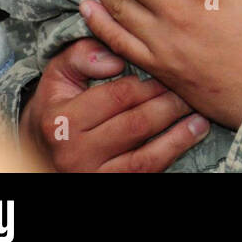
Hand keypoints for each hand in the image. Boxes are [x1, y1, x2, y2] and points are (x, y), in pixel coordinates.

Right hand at [20, 38, 207, 171]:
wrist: (41, 152)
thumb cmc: (58, 106)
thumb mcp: (59, 75)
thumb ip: (82, 55)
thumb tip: (116, 60)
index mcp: (62, 120)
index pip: (118, 96)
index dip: (149, 83)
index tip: (169, 71)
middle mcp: (74, 153)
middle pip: (136, 124)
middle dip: (170, 104)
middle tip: (191, 89)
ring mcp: (92, 175)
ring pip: (145, 156)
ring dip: (179, 133)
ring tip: (200, 114)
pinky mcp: (109, 186)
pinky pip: (146, 172)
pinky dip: (173, 152)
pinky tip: (193, 134)